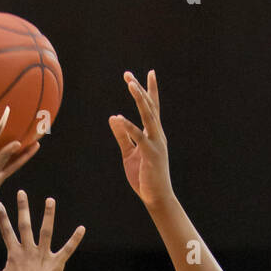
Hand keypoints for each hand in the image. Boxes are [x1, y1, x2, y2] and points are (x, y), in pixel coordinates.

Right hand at [0, 190, 84, 270]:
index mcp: (14, 254)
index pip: (6, 231)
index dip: (2, 217)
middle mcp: (29, 251)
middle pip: (25, 225)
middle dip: (23, 208)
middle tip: (22, 192)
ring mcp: (43, 256)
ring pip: (46, 231)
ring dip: (48, 215)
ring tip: (50, 200)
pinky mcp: (56, 264)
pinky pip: (67, 249)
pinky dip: (75, 239)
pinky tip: (82, 229)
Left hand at [109, 69, 173, 209]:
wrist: (157, 198)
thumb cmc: (145, 177)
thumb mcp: (130, 153)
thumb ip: (122, 136)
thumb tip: (113, 118)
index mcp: (154, 135)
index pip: (153, 108)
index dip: (150, 90)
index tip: (149, 72)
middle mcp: (157, 135)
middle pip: (149, 107)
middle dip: (139, 89)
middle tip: (128, 75)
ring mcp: (155, 144)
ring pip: (148, 116)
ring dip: (139, 99)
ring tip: (130, 84)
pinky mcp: (150, 155)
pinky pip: (138, 137)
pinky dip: (128, 127)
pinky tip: (119, 118)